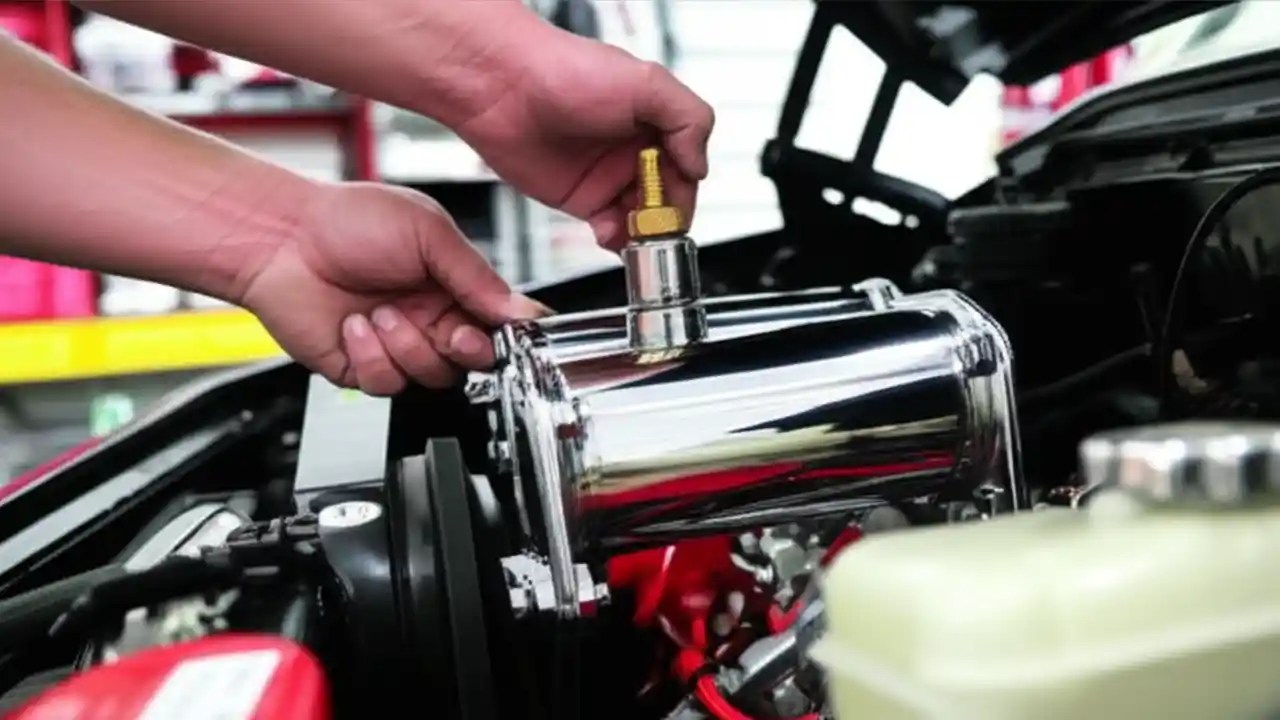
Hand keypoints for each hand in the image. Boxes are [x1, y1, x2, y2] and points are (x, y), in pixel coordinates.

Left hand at [239, 181, 545, 395]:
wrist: (280, 239)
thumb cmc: (345, 221)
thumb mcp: (428, 231)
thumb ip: (477, 274)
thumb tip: (520, 309)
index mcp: (450, 284)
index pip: (496, 322)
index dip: (505, 334)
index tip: (506, 333)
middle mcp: (426, 318)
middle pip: (472, 361)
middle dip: (465, 350)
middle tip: (450, 331)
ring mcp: (395, 345)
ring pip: (431, 378)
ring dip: (408, 347)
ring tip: (380, 313)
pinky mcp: (361, 367)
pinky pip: (387, 384)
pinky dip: (373, 357)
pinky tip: (355, 327)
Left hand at [453, 22, 714, 249]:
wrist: (502, 87)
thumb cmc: (566, 70)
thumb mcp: (646, 83)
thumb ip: (688, 120)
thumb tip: (700, 167)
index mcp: (656, 122)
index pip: (688, 169)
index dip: (687, 192)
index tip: (678, 210)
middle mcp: (635, 151)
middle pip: (669, 200)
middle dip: (667, 220)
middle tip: (658, 231)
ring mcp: (608, 176)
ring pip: (642, 220)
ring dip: (643, 234)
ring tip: (633, 234)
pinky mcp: (580, 199)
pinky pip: (610, 231)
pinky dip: (616, 240)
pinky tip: (608, 233)